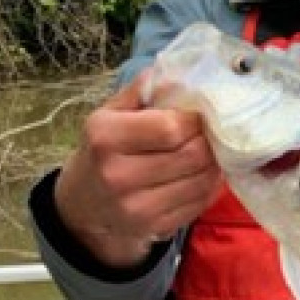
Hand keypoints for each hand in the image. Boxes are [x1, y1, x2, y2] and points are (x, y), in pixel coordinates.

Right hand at [54, 76, 221, 267]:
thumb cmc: (103, 150)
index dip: (195, 120)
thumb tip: (176, 72)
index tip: (200, 115)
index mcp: (107, 138)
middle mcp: (119, 174)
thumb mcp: (109, 114)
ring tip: (212, 153)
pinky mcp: (155, 228)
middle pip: (192, 155)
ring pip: (201, 181)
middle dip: (210, 142)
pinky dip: (210, 187)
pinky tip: (204, 175)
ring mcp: (137, 207)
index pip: (171, 128)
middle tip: (212, 134)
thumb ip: (141, 91)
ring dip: (215, 164)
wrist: (83, 205)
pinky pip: (199, 203)